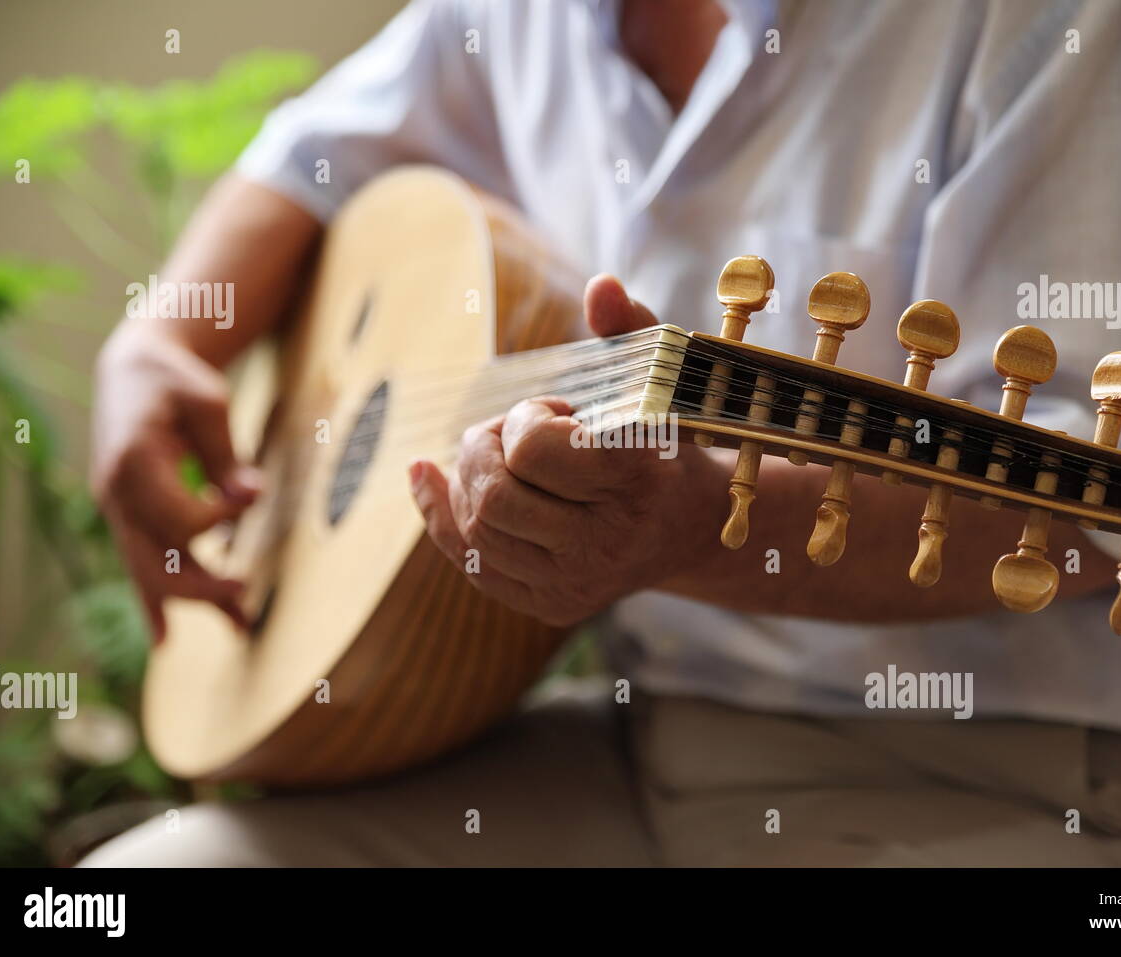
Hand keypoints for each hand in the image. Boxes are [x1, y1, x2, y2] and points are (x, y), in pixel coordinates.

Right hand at [90, 326, 259, 640]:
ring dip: (195, 601)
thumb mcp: (208, 402)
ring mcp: (117, 511)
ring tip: (241, 625)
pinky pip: (139, 568)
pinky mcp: (127, 518)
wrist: (134, 369)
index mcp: (133, 462)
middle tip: (247, 591)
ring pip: (150, 573)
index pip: (178, 517)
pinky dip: (153, 603)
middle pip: (158, 561)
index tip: (250, 495)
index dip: (219, 517)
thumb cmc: (176, 381)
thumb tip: (252, 497)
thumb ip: (227, 454)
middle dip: (204, 585)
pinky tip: (165, 638)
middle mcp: (116, 494)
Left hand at [409, 275, 723, 626]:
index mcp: (640, 479)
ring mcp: (579, 582)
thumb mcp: (658, 380)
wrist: (693, 528)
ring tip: (496, 455)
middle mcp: (610, 541)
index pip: (533, 447)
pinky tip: (426, 477)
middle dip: (483, 449)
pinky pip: (471, 561)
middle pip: (494, 495)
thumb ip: (628, 329)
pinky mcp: (552, 605)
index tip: (558, 411)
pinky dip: (440, 513)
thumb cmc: (666, 439)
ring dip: (468, 478)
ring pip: (477, 529)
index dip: (528, 418)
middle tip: (508, 430)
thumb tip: (600, 284)